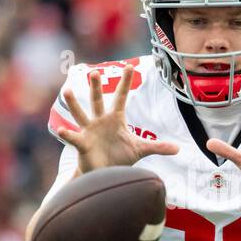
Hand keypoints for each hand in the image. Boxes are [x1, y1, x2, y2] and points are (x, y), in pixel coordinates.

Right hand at [58, 68, 178, 172]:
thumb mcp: (140, 150)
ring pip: (81, 114)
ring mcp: (89, 131)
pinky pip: (74, 137)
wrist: (105, 174)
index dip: (125, 83)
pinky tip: (61, 130)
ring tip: (67, 90)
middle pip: (98, 101)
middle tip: (93, 73)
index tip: (129, 66)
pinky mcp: (82, 143)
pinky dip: (67, 134)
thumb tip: (178, 149)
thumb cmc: (120, 158)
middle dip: (96, 88)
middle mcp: (100, 121)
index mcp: (115, 119)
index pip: (121, 97)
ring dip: (74, 103)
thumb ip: (157, 147)